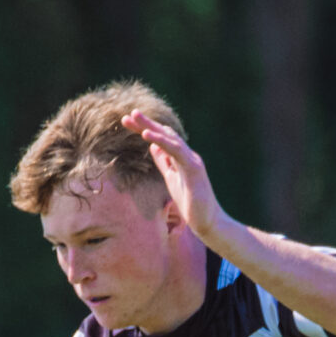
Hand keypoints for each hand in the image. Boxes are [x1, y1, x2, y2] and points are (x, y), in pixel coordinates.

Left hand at [121, 110, 230, 243]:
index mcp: (181, 158)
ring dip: (152, 128)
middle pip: (165, 135)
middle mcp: (187, 156)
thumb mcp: (172, 179)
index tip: (127, 122)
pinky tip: (147, 136)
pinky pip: (176, 152)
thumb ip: (165, 163)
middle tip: (129, 114)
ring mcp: (192, 161)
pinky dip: (162, 142)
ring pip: (170, 139)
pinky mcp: (194, 169)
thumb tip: (154, 148)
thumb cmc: (191, 203)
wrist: (208, 222)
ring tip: (136, 118)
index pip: (162, 139)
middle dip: (147, 124)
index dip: (146, 129)